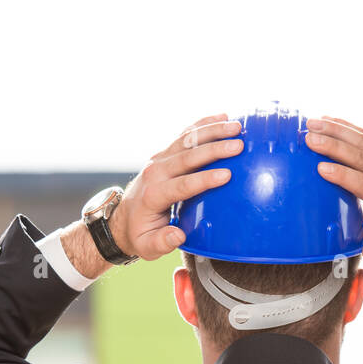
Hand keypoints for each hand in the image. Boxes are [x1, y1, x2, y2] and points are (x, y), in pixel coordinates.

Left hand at [110, 114, 243, 260]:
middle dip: (214, 150)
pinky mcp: (166, 154)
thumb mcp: (147, 246)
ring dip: (212, 131)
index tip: (227, 175)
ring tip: (237, 126)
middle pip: (187, 156)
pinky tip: (223, 117)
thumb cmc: (141, 234)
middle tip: (238, 145)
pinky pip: (185, 135)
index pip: (182, 185)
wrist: (124, 218)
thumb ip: (162, 242)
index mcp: (154, 195)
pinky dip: (203, 124)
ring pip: (187, 140)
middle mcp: (156, 172)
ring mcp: (160, 160)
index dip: (204, 179)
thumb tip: (178, 235)